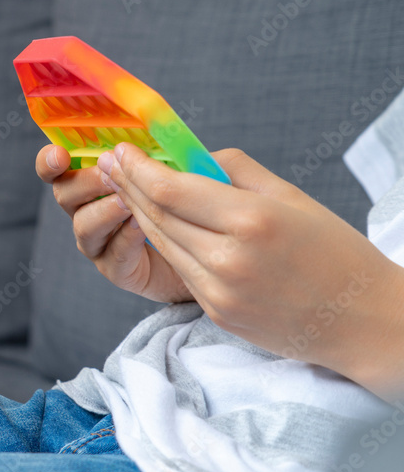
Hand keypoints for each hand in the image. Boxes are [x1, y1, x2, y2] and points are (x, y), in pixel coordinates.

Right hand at [36, 144, 192, 302]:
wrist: (207, 249)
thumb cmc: (189, 202)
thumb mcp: (181, 167)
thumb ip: (164, 150)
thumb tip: (159, 129)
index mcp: (93, 179)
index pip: (56, 167)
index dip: (50, 161)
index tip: (60, 155)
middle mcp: (87, 209)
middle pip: (64, 193)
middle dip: (85, 181)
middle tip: (110, 174)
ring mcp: (99, 242)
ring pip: (83, 224)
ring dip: (105, 209)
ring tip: (129, 202)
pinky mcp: (116, 269)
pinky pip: (111, 253)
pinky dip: (125, 237)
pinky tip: (142, 225)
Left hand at [101, 142, 403, 399]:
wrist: (363, 321)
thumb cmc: (334, 250)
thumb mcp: (290, 196)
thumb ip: (235, 170)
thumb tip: (190, 157)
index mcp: (251, 220)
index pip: (171, 189)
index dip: (138, 168)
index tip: (122, 150)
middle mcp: (229, 258)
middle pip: (157, 215)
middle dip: (127, 185)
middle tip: (108, 163)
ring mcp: (220, 291)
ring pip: (162, 242)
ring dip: (135, 212)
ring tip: (119, 187)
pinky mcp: (217, 312)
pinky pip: (180, 268)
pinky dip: (162, 242)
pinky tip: (148, 222)